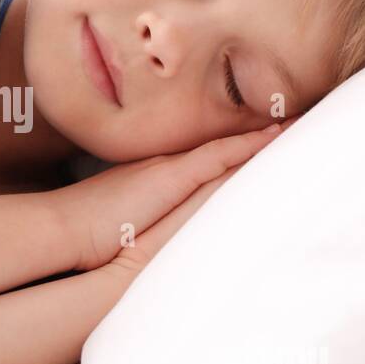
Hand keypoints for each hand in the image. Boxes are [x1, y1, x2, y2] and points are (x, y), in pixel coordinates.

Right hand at [50, 118, 295, 272]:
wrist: (64, 229)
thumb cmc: (88, 234)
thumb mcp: (127, 228)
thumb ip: (153, 226)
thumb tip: (166, 242)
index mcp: (159, 178)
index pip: (208, 160)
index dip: (240, 150)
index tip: (269, 140)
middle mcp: (169, 165)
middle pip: (225, 149)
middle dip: (260, 136)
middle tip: (299, 121)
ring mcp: (171, 167)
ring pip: (229, 148)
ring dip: (263, 137)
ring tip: (301, 121)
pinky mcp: (173, 175)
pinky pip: (220, 155)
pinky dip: (248, 145)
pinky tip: (274, 135)